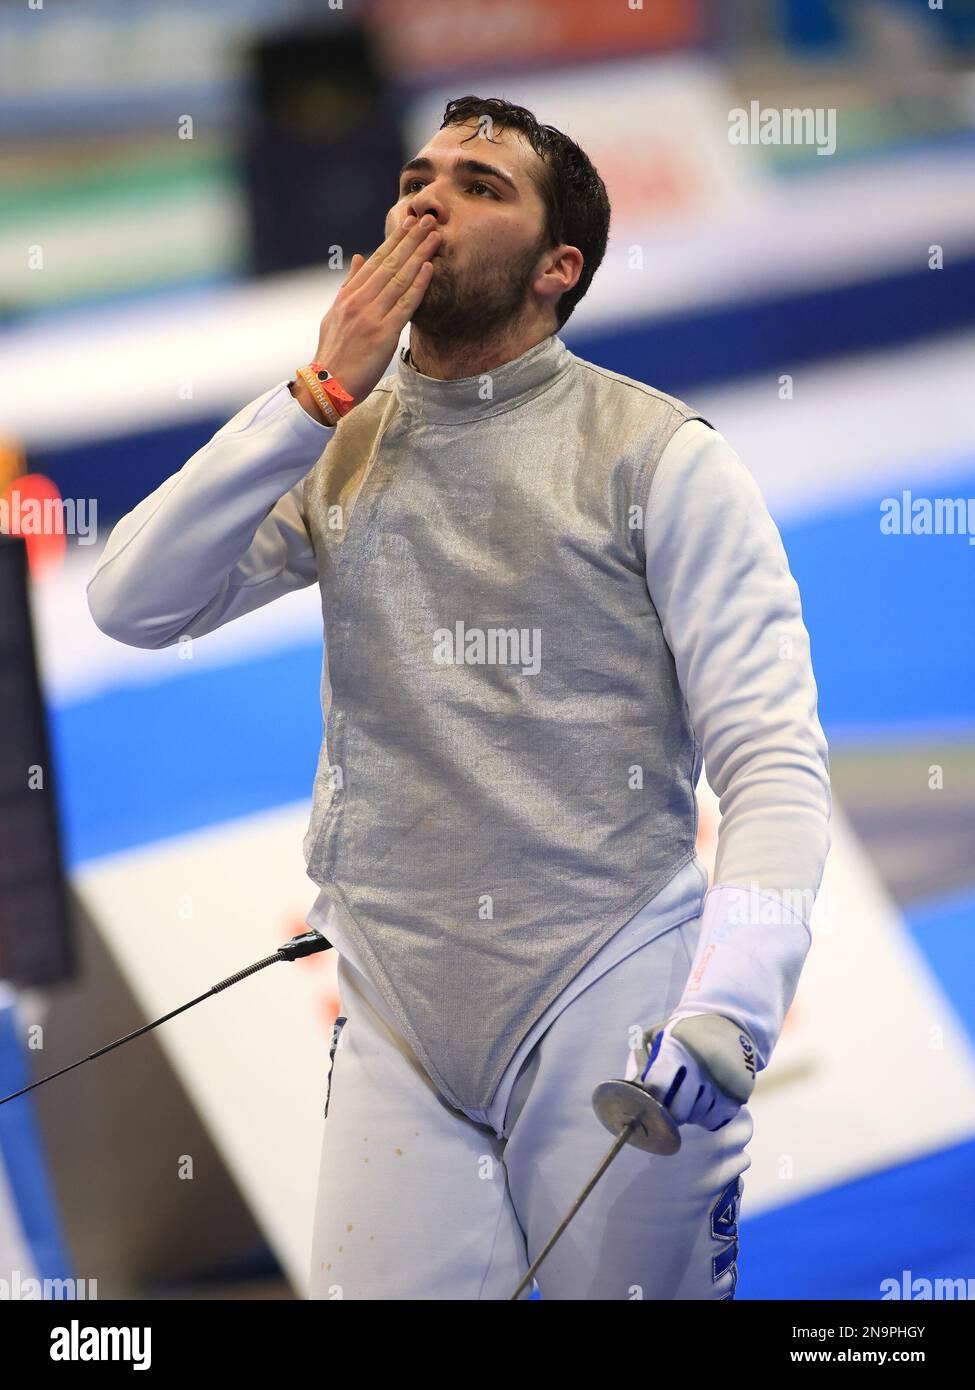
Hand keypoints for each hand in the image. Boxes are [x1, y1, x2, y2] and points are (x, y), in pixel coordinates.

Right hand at [311, 214, 441, 405]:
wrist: (327, 384)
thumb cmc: (333, 353)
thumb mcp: (334, 314)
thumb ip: (348, 285)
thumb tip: (357, 256)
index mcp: (349, 295)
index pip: (375, 260)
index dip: (394, 240)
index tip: (409, 223)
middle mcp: (359, 301)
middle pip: (390, 263)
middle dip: (411, 239)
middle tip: (428, 219)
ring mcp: (371, 316)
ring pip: (399, 278)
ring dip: (419, 254)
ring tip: (435, 236)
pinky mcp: (383, 334)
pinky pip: (405, 304)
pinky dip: (418, 284)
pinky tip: (429, 267)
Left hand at [624, 1013, 755, 1130]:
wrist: (728, 1024)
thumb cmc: (687, 1031)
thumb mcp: (660, 1032)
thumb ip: (640, 1055)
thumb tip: (630, 1082)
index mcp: (676, 1052)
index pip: (657, 1089)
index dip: (652, 1096)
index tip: (653, 1095)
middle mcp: (699, 1070)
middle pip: (677, 1111)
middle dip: (670, 1110)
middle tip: (671, 1101)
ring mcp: (719, 1084)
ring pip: (695, 1117)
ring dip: (689, 1113)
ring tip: (690, 1096)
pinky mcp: (735, 1096)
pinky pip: (712, 1120)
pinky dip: (705, 1117)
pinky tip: (703, 1101)